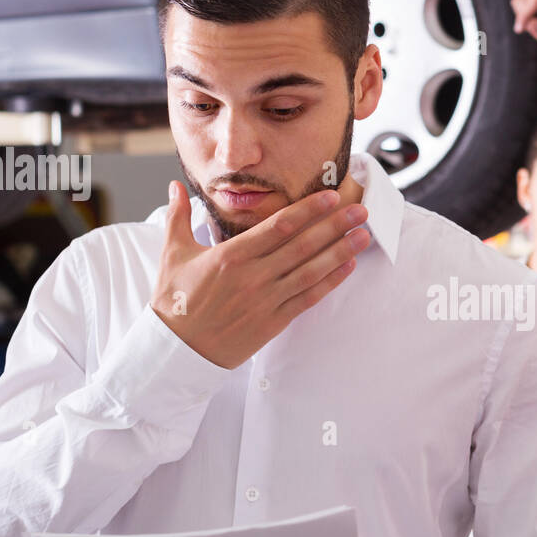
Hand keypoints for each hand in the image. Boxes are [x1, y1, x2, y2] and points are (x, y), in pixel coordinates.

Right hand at [150, 181, 369, 369]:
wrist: (177, 351)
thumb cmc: (174, 301)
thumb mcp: (173, 254)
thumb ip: (179, 216)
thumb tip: (176, 185)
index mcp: (231, 255)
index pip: (278, 226)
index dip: (308, 210)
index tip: (331, 196)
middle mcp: (253, 276)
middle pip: (302, 245)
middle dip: (334, 225)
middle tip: (361, 210)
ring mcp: (266, 300)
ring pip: (311, 271)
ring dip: (340, 252)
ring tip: (364, 235)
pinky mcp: (273, 322)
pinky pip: (308, 299)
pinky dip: (330, 282)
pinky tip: (348, 266)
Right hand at [510, 0, 536, 52]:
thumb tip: (531, 23)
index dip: (526, 13)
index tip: (518, 29)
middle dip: (523, 17)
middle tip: (529, 30)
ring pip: (519, 0)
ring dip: (522, 15)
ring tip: (535, 22)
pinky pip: (517, 0)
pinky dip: (521, 11)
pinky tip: (532, 15)